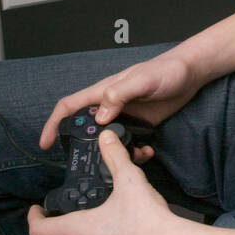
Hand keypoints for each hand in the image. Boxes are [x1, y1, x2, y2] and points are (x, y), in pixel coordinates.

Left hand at [27, 130, 203, 234]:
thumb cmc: (149, 223)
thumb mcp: (130, 182)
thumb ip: (114, 157)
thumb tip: (106, 138)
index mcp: (77, 232)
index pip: (39, 231)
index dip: (34, 217)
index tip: (38, 208)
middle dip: (77, 218)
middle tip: (91, 202)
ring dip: (94, 231)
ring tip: (114, 213)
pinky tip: (130, 230)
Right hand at [39, 49, 202, 151]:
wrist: (190, 73)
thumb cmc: (166, 69)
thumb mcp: (142, 80)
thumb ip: (119, 94)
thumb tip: (100, 116)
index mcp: (104, 92)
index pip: (70, 107)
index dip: (54, 123)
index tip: (45, 142)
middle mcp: (111, 105)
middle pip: (86, 128)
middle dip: (83, 147)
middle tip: (88, 164)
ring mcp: (125, 116)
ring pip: (108, 140)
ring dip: (112, 154)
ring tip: (121, 163)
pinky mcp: (140, 125)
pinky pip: (129, 144)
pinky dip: (134, 152)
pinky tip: (144, 153)